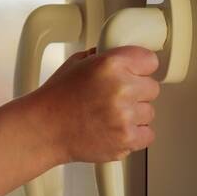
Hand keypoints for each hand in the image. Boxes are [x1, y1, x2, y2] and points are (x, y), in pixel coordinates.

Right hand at [34, 45, 160, 164]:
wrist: (44, 129)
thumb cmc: (57, 98)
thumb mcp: (78, 62)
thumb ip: (104, 57)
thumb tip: (123, 57)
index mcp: (111, 64)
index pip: (150, 61)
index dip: (141, 68)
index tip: (136, 73)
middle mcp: (121, 87)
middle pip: (152, 88)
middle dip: (137, 92)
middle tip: (115, 98)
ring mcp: (125, 115)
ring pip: (149, 112)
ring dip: (135, 115)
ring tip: (110, 115)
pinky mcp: (126, 138)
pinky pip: (147, 134)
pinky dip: (134, 135)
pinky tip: (115, 129)